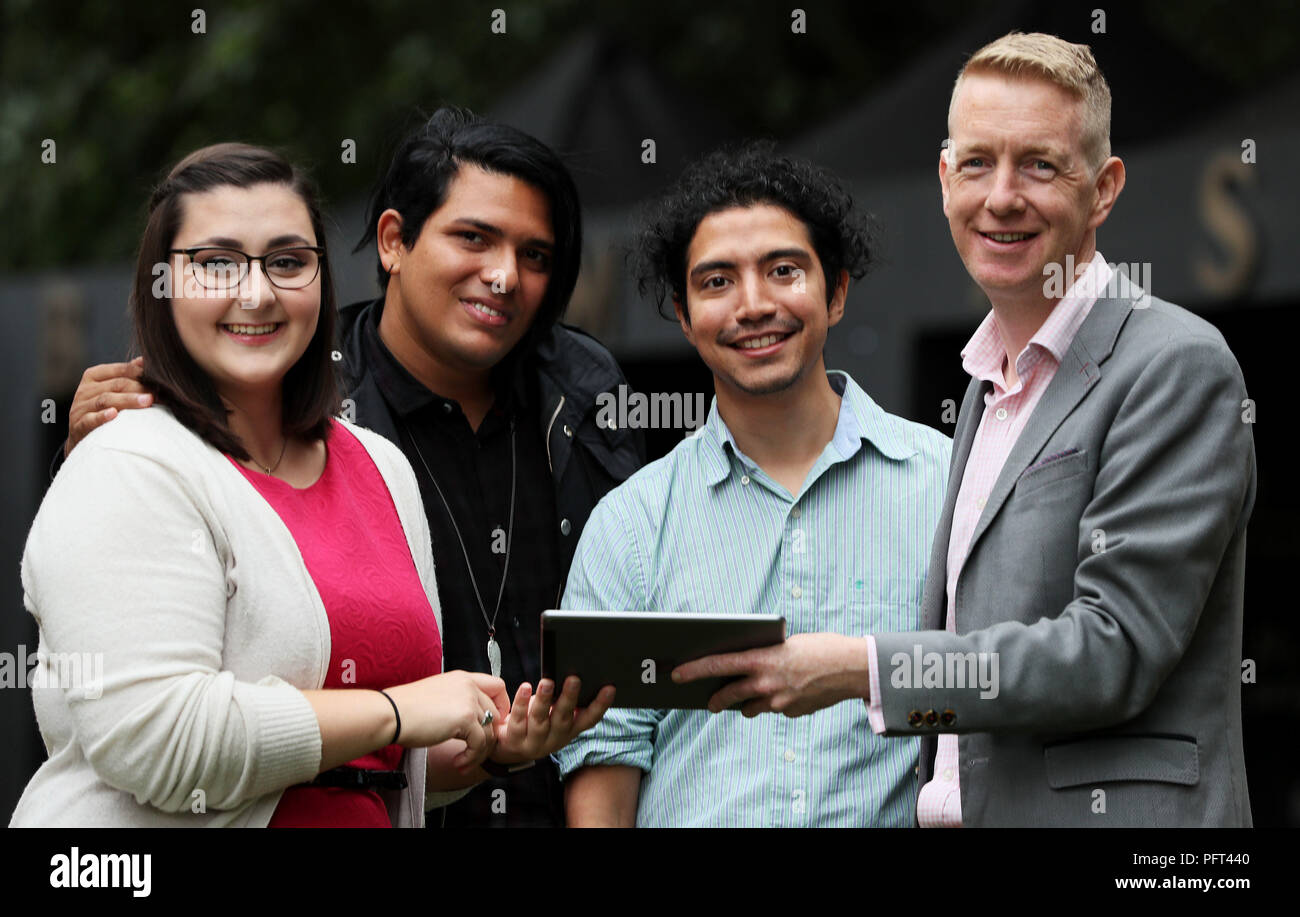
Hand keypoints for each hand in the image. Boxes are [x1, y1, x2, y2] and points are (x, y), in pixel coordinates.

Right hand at [67, 357, 152, 454]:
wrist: (81, 437)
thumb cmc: (102, 409)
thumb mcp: (112, 390)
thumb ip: (126, 375)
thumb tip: (145, 360)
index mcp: (93, 376)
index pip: (120, 370)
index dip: (141, 374)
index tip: (160, 380)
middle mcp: (85, 390)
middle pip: (116, 385)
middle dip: (139, 388)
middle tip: (158, 394)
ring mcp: (80, 408)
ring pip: (105, 400)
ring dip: (128, 400)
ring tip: (147, 401)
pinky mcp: (78, 426)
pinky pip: (90, 419)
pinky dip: (102, 416)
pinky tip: (114, 414)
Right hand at [387, 670, 509, 770]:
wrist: (391, 713)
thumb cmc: (406, 709)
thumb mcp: (438, 697)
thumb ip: (459, 701)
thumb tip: (473, 721)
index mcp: (463, 678)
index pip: (498, 686)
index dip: (501, 706)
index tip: (491, 724)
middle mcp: (469, 685)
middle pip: (497, 712)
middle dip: (489, 736)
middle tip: (474, 752)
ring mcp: (469, 700)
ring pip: (490, 731)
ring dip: (479, 752)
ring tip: (464, 762)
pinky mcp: (466, 717)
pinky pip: (480, 743)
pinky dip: (472, 757)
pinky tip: (459, 763)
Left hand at [489, 677, 615, 764]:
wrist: (510, 747)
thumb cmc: (538, 721)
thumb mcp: (555, 714)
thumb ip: (565, 702)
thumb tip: (575, 676)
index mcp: (570, 731)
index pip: (589, 719)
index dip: (601, 705)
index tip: (610, 688)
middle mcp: (555, 739)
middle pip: (564, 719)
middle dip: (569, 698)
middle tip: (574, 679)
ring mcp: (535, 742)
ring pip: (540, 720)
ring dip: (545, 700)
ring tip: (547, 682)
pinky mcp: (515, 740)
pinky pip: (519, 720)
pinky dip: (522, 703)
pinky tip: (525, 688)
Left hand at [671, 633, 871, 717]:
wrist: (851, 668)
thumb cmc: (820, 648)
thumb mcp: (786, 645)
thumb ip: (764, 657)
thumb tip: (748, 668)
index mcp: (761, 659)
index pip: (717, 664)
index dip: (693, 670)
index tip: (677, 674)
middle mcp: (765, 682)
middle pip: (728, 694)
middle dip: (715, 700)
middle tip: (708, 702)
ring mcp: (778, 702)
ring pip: (750, 707)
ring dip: (747, 703)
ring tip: (749, 697)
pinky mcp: (791, 713)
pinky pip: (775, 709)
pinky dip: (776, 703)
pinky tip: (790, 691)